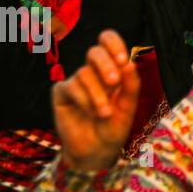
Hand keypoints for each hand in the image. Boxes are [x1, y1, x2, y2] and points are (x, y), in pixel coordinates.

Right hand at [52, 30, 139, 172]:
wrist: (97, 150)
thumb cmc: (115, 126)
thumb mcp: (129, 106)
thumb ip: (131, 84)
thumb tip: (130, 62)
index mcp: (112, 68)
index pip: (108, 41)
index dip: (113, 43)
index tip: (122, 59)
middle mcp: (93, 71)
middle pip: (94, 52)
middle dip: (105, 64)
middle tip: (114, 82)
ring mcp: (76, 81)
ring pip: (84, 73)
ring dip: (97, 93)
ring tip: (105, 113)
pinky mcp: (61, 93)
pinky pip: (71, 86)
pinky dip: (83, 99)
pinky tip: (90, 112)